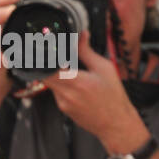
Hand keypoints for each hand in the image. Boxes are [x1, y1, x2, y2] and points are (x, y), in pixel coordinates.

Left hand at [43, 33, 149, 152]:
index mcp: (76, 82)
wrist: (114, 123)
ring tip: (73, 71)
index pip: (48, 69)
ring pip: (50, 84)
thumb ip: (87, 52)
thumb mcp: (103, 68)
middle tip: (59, 58)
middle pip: (44, 76)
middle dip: (49, 65)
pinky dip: (62, 85)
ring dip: (57, 75)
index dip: (44, 59)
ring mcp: (63, 104)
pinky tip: (76, 84)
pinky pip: (57, 93)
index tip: (48, 51)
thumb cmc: (113, 97)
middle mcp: (66, 95)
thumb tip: (81, 35)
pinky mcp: (63, 109)